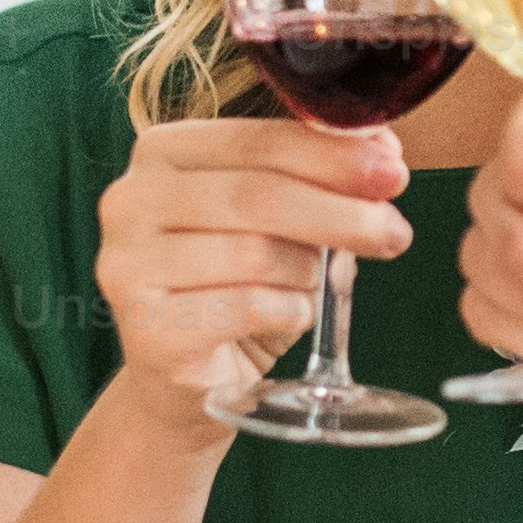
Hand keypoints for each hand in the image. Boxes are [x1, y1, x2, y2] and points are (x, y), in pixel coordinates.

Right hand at [91, 114, 407, 436]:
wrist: (187, 383)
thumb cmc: (236, 288)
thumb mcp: (280, 224)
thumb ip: (321, 180)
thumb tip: (385, 150)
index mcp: (162, 152)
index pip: (258, 140)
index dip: (332, 155)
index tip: (394, 171)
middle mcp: (131, 200)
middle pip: (257, 194)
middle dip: (338, 212)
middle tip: (393, 231)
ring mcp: (128, 264)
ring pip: (255, 253)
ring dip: (309, 272)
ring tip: (318, 285)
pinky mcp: (146, 328)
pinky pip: (249, 308)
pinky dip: (291, 311)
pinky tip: (295, 316)